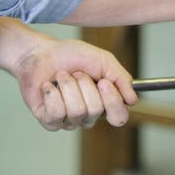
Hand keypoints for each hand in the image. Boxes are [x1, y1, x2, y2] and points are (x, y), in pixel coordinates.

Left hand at [12, 36, 137, 131]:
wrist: (42, 53)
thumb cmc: (71, 56)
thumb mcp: (102, 60)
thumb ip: (120, 78)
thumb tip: (133, 100)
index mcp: (104, 101)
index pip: (119, 117)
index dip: (113, 101)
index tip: (104, 82)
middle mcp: (88, 115)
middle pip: (96, 111)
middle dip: (84, 85)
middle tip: (77, 73)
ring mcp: (69, 121)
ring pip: (76, 111)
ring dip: (68, 86)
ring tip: (62, 76)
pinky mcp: (50, 122)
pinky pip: (57, 113)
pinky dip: (52, 93)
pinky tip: (49, 86)